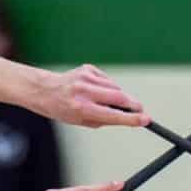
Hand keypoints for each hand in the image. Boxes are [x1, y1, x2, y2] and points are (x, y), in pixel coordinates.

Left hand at [29, 64, 147, 128]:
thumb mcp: (79, 121)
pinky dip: (108, 87)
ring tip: (111, 102)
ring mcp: (86, 78)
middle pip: (119, 98)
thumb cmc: (61, 109)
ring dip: (119, 96)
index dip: (131, 119)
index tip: (146, 120)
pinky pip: (107, 80)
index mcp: (81, 108)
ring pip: (115, 88)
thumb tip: (126, 116)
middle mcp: (84, 92)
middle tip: (141, 111)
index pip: (112, 115)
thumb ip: (102, 119)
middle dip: (134, 105)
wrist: (44, 90)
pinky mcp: (88, 69)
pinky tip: (98, 91)